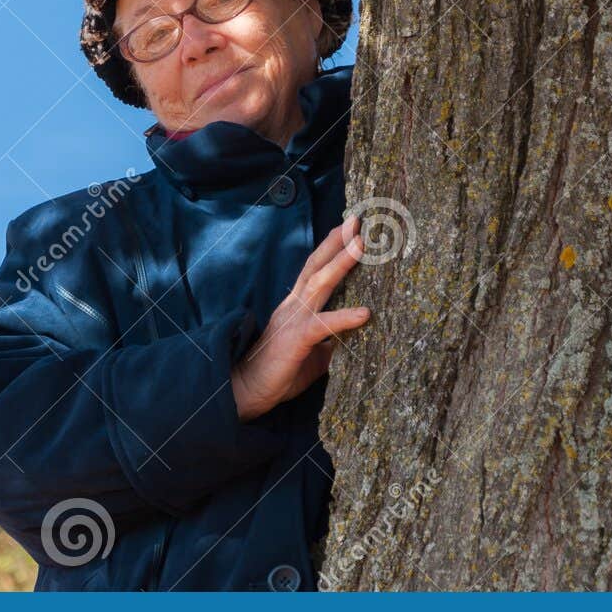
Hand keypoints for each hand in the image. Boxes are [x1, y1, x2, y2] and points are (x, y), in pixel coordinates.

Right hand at [231, 213, 370, 421]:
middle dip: (337, 242)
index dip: (331, 249)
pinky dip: (344, 318)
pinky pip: (323, 326)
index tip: (349, 229)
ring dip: (341, 262)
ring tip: (361, 244)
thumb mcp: (312, 352)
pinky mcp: (295, 340)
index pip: (314, 271)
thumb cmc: (279, 374)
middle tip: (356, 219)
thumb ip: (329, 339)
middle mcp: (293, 306)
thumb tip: (349, 336)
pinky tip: (365, 313)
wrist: (246, 391)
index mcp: (295, 307)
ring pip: (319, 284)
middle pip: (316, 266)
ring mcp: (292, 320)